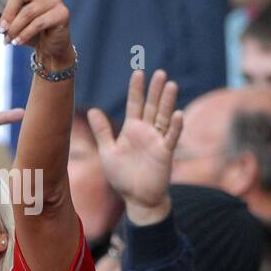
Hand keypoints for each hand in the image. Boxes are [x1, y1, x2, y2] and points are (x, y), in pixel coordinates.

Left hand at [0, 0, 74, 72]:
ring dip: (15, 28)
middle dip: (8, 12)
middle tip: (2, 29)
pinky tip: (19, 41)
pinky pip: (38, 22)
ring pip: (28, 12)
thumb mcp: (11, 27)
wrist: (51, 49)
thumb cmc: (31, 33)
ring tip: (10, 40)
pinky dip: (25, 34)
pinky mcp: (62, 12)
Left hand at [87, 69, 181, 225]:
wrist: (136, 198)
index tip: (139, 72)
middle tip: (160, 73)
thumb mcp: (108, 152)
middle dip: (155, 90)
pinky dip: (176, 127)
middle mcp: (146, 131)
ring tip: (171, 85)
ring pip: (164, 117)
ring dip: (168, 102)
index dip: (136, 89)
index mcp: (131, 129)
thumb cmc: (122, 176)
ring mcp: (157, 141)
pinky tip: (179, 114)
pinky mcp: (165, 153)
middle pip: (152, 106)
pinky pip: (171, 138)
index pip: (135, 104)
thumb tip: (92, 110)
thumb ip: (102, 131)